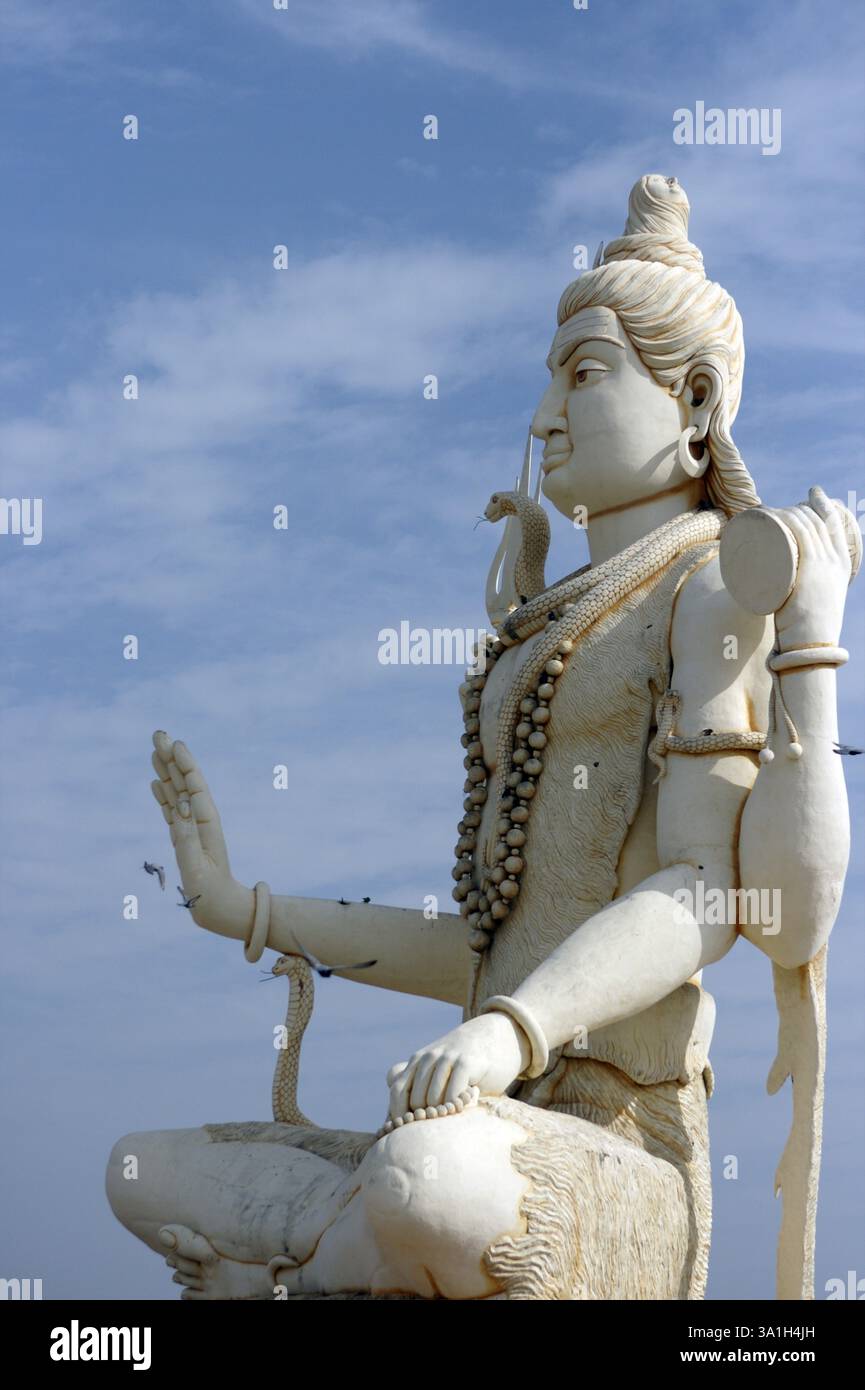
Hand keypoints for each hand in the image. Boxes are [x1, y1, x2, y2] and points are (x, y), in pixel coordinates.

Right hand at [150, 731, 253, 938]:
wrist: (218, 910)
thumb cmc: (210, 894)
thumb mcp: (198, 870)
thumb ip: (187, 842)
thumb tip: (177, 813)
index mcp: (206, 824)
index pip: (195, 787)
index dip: (186, 765)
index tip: (176, 744)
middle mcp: (198, 821)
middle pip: (184, 783)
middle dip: (172, 759)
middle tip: (158, 734)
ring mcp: (189, 828)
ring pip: (175, 793)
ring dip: (165, 772)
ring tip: (154, 751)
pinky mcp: (182, 837)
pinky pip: (170, 810)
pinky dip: (162, 795)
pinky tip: (155, 782)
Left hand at [385, 1013, 529, 1118]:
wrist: (499, 1035)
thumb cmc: (467, 1065)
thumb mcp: (441, 1072)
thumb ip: (418, 1089)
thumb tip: (392, 1121)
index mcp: (417, 1061)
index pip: (397, 1090)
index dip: (399, 1113)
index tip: (410, 1132)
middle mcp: (427, 1058)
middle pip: (415, 1101)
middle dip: (426, 1118)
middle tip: (443, 1126)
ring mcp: (445, 1058)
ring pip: (432, 1101)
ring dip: (444, 1114)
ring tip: (457, 1113)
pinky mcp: (465, 1062)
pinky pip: (452, 1096)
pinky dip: (458, 1107)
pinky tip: (470, 1103)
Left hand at [774, 487, 853, 650]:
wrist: (811, 645)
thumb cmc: (807, 631)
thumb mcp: (811, 605)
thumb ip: (801, 595)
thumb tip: (781, 594)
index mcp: (842, 564)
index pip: (835, 523)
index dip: (823, 504)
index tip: (810, 494)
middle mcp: (835, 560)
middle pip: (816, 520)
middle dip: (795, 507)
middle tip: (771, 510)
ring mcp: (824, 563)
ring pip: (805, 525)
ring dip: (783, 512)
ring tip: (763, 513)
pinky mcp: (811, 568)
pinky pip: (801, 533)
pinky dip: (788, 519)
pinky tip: (774, 512)